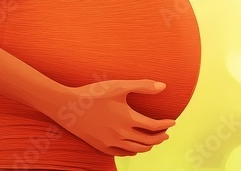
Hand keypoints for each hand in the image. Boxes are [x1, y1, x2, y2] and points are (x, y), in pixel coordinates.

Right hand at [48, 79, 175, 155]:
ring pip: (136, 150)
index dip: (166, 125)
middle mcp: (121, 133)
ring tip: (154, 141)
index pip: (154, 126)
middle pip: (148, 141)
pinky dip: (132, 152)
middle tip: (166, 133)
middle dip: (160, 138)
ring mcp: (110, 142)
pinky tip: (135, 148)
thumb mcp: (119, 85)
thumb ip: (143, 85)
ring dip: (148, 146)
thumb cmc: (94, 93)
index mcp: (127, 118)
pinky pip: (121, 154)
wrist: (68, 105)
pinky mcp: (100, 146)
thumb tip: (163, 86)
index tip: (172, 122)